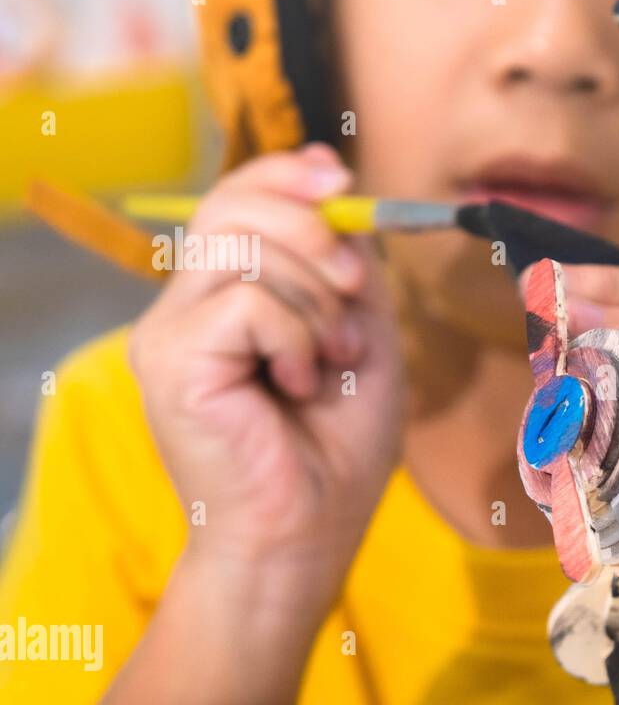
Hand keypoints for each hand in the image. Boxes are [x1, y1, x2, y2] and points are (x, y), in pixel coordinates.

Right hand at [128, 144, 404, 620]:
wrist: (309, 531)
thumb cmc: (337, 447)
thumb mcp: (363, 335)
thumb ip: (345, 266)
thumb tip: (335, 185)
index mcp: (228, 294)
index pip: (238, 196)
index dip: (288, 173)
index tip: (341, 180)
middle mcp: (188, 305)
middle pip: (235, 203)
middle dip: (317, 232)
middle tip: (357, 289)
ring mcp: (170, 330)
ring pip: (246, 247)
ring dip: (320, 301)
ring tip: (337, 359)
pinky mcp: (170, 359)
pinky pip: (249, 301)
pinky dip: (297, 338)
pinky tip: (299, 385)